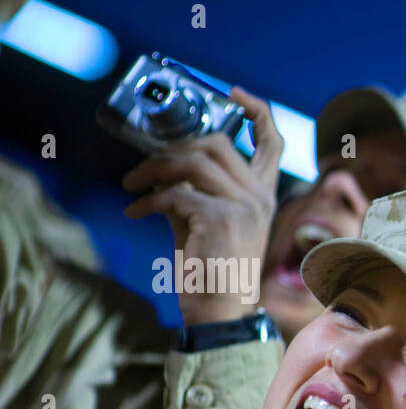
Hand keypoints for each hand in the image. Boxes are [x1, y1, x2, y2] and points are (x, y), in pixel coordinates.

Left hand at [122, 86, 283, 324]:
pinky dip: (147, 200)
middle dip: (172, 149)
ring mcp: (244, 207)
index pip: (272, 143)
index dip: (256, 111)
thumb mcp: (206, 224)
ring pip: (193, 163)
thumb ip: (196, 191)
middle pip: (216, 144)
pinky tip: (135, 212)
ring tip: (132, 188)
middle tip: (144, 168)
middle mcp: (260, 198)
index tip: (233, 93)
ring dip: (153, 170)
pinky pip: (175, 193)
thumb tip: (163, 166)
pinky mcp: (221, 219)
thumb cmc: (211, 274)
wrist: (219, 315)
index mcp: (263, 197)